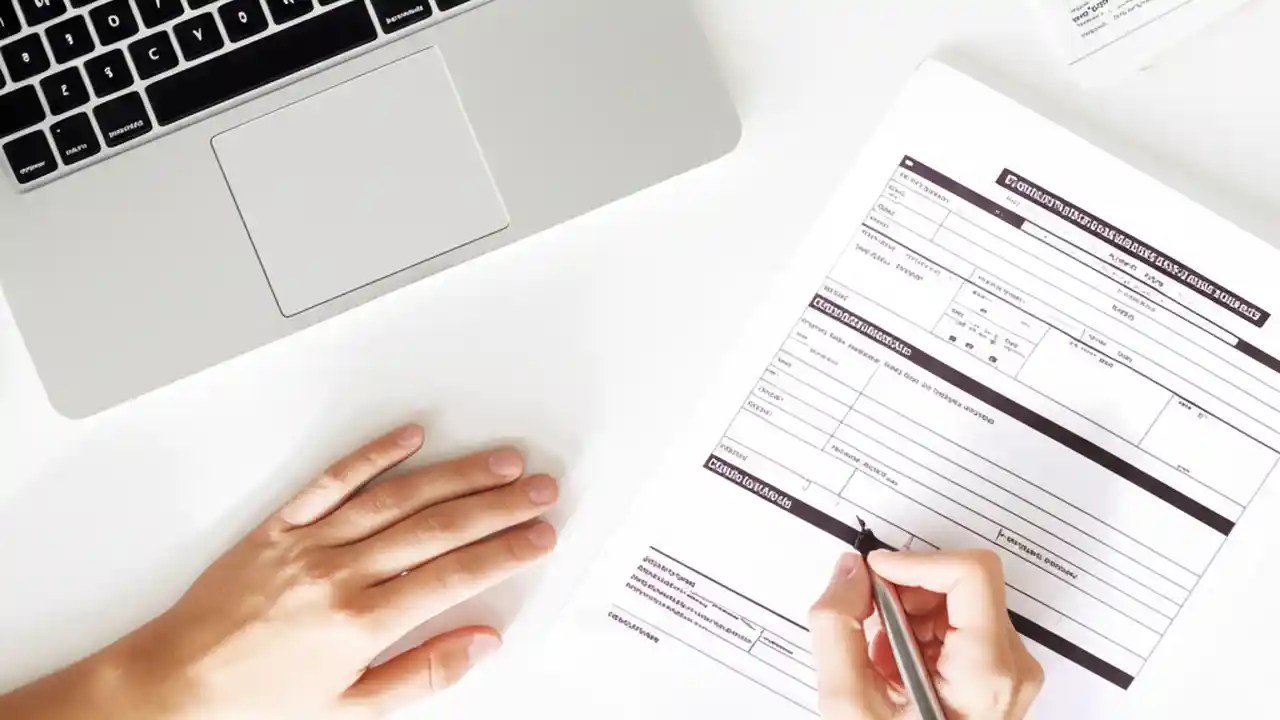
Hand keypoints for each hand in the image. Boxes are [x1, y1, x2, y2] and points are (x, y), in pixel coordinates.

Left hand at [0, 424, 559, 719]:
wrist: (178, 681)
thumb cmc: (259, 699)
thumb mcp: (351, 708)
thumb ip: (422, 673)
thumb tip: (481, 642)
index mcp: (362, 622)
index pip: (454, 576)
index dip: (506, 552)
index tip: (540, 536)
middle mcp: (341, 573)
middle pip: (438, 528)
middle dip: (500, 506)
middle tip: (541, 489)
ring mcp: (311, 542)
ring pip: (398, 497)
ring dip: (456, 475)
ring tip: (500, 463)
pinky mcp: (281, 525)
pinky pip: (333, 480)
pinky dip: (373, 454)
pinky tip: (410, 437)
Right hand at [810, 550, 1042, 719]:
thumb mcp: (848, 703)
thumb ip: (837, 625)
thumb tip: (848, 574)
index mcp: (987, 673)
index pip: (969, 572)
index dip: (912, 562)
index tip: (876, 573)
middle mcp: (1012, 668)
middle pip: (961, 586)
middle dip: (904, 596)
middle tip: (869, 624)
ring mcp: (1011, 673)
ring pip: (959, 604)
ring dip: (909, 618)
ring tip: (880, 659)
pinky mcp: (1001, 676)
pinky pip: (962, 628)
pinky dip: (921, 636)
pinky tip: (897, 669)